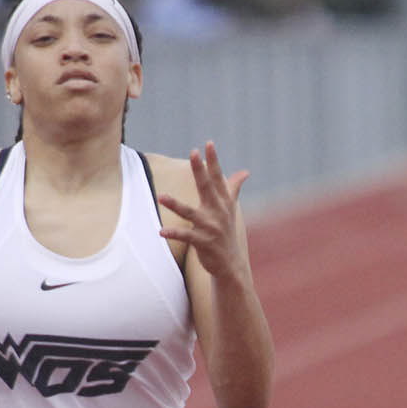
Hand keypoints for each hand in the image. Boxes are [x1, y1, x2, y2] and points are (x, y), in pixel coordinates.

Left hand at [157, 141, 250, 277]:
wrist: (231, 263)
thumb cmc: (227, 232)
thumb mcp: (231, 208)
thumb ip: (234, 187)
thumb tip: (245, 172)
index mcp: (223, 202)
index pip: (218, 177)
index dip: (213, 160)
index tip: (208, 143)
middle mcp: (218, 211)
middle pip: (207, 187)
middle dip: (200, 170)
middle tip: (193, 153)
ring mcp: (210, 227)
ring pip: (190, 213)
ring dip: (175, 205)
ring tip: (161, 196)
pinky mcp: (203, 242)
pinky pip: (186, 236)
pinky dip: (173, 234)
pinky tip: (161, 232)